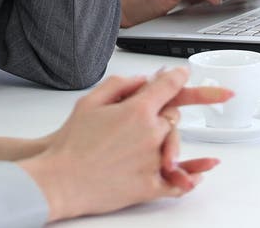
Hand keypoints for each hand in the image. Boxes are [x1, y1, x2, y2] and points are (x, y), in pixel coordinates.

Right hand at [18, 68, 228, 220]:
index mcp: (136, 110)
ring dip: (170, 141)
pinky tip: (196, 175)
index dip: (177, 76)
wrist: (63, 179)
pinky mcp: (151, 186)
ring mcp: (153, 162)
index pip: (167, 86)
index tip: (183, 73)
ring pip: (175, 145)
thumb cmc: (72, 142)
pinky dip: (190, 178)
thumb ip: (118, 84)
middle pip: (173, 116)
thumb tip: (141, 80)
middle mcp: (150, 134)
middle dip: (164, 112)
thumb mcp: (90, 101)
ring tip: (161, 143)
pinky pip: (180, 182)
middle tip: (151, 114)